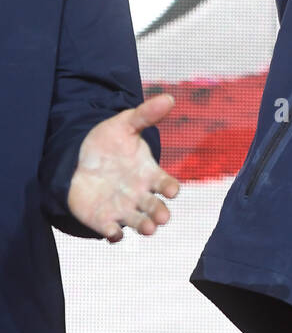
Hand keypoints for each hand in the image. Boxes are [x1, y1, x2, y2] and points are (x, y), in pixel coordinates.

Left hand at [67, 93, 178, 241]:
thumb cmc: (108, 142)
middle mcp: (140, 194)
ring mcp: (123, 209)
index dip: (171, 188)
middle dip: (160, 213)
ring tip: (148, 228)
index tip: (173, 190)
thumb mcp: (125, 124)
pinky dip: (114, 234)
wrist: (78, 158)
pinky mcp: (104, 220)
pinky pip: (112, 231)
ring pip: (139, 222)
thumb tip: (169, 98)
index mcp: (149, 173)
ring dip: (144, 227)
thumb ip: (146, 114)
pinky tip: (114, 232)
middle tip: (162, 217)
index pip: (166, 183)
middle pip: (155, 207)